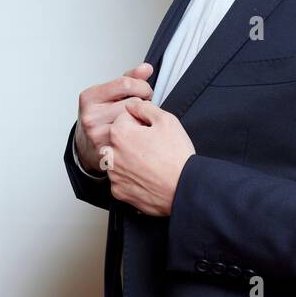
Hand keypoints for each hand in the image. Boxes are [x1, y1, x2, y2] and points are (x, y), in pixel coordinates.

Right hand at [75, 63, 153, 174]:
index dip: (142, 87)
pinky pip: (135, 138)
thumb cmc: (101, 117)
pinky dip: (140, 136)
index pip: (125, 83)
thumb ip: (130, 79)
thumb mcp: (109, 94)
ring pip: (135, 120)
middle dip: (142, 105)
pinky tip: (136, 135)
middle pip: (132, 103)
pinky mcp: (107, 150)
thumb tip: (146, 68)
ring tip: (137, 122)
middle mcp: (90, 115)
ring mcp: (97, 134)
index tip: (145, 92)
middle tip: (140, 110)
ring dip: (142, 120)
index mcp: (90, 97)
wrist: (86, 147)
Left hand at [105, 97, 195, 216]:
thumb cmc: (176, 156)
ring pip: (118, 160)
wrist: (184, 188)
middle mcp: (111, 154)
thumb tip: (132, 104)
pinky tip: (147, 176)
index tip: (153, 132)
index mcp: (119, 133)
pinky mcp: (119, 191)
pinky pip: (121, 179)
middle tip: (153, 148)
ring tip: (151, 163)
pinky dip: (131, 178)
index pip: (125, 118)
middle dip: (132, 140)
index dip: (142, 122)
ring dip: (130, 159)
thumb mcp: (166, 119)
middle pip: (119, 139)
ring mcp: (114, 175)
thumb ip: (144, 107)